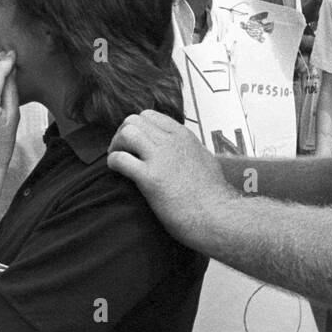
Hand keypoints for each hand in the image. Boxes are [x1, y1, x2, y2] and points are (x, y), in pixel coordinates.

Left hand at [107, 110, 231, 245]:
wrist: (218, 216)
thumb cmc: (214, 195)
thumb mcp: (205, 161)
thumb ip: (190, 152)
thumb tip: (185, 153)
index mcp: (184, 136)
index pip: (150, 115)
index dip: (137, 127)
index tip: (134, 142)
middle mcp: (172, 141)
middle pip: (134, 120)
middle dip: (122, 133)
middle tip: (121, 151)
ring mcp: (161, 158)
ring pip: (127, 132)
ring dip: (116, 145)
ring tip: (117, 159)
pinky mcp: (151, 178)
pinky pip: (121, 159)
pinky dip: (113, 162)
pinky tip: (116, 171)